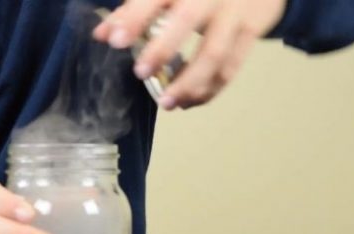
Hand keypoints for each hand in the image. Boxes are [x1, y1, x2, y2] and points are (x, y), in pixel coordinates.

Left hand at [93, 0, 285, 109]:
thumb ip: (134, 9)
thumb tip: (101, 35)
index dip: (134, 18)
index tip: (115, 41)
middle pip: (187, 20)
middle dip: (162, 49)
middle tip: (141, 73)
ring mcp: (234, 12)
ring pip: (214, 52)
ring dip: (189, 83)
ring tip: (166, 103)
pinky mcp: (253, 29)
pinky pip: (232, 66)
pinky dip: (210, 89)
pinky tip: (190, 101)